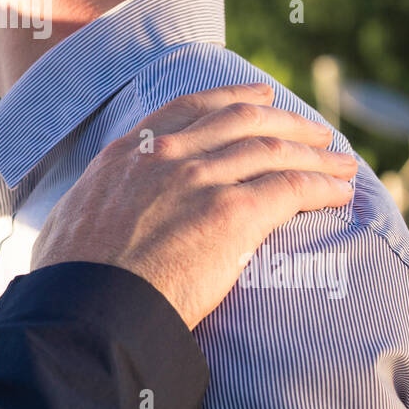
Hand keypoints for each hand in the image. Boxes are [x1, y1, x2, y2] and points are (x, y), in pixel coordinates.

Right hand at [31, 83, 357, 328]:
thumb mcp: (68, 220)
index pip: (190, 108)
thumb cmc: (70, 282)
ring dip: (314, 155)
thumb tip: (86, 217)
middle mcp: (166, 155)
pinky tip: (339, 194)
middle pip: (240, 120)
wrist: (87, 312)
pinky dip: (320, 188)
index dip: (231, 98)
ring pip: (272, 150)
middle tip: (315, 131)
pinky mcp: (231, 214)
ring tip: (340, 163)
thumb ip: (94, 204)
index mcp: (127, 153)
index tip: (259, 97)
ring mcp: (199, 180)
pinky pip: (290, 189)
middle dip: (284, 121)